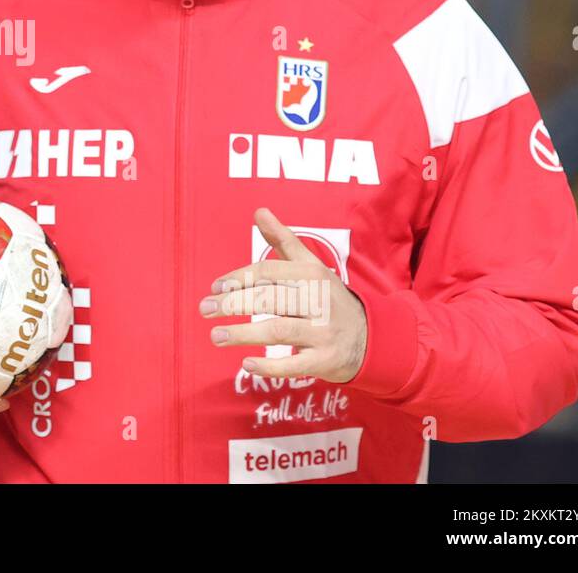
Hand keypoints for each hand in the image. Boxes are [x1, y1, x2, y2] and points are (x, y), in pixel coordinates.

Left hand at [200, 207, 368, 382]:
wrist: (373, 336)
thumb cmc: (329, 298)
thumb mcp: (311, 266)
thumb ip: (283, 240)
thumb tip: (259, 211)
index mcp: (311, 275)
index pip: (268, 272)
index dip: (238, 278)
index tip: (215, 288)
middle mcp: (318, 301)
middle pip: (270, 299)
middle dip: (234, 303)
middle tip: (205, 309)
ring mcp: (323, 332)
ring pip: (280, 330)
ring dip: (245, 334)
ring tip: (215, 335)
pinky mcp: (326, 360)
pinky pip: (295, 365)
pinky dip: (270, 366)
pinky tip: (245, 364)